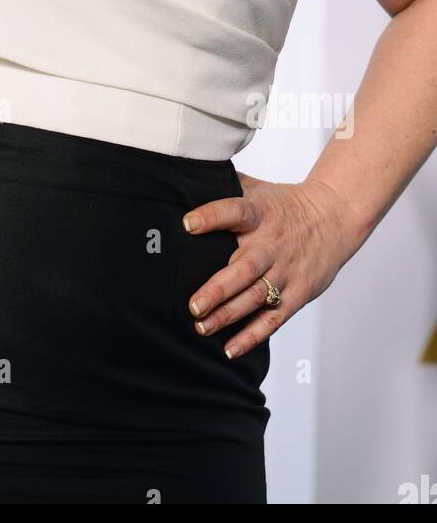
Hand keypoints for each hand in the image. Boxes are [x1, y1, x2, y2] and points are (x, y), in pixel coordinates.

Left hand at [181, 173, 356, 358]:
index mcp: (260, 213)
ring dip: (229, 314)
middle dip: (217, 289)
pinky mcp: (298, 292)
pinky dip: (253, 335)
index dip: (211, 216)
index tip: (187, 224)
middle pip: (244, 267)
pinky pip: (273, 317)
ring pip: (256, 297)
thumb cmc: (285, 203)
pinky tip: (230, 348)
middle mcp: (272, 243)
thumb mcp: (258, 189)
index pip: (234, 211)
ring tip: (202, 327)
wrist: (334, 217)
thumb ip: (226, 185)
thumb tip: (189, 174)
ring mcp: (286, 270)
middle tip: (193, 305)